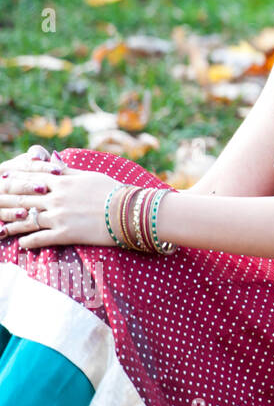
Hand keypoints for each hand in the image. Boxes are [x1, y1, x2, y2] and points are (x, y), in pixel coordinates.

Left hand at [0, 146, 121, 248]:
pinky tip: (21, 244)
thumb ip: (68, 170)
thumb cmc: (113, 191)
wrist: (129, 212)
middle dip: (4, 199)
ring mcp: (58, 216)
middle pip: (22, 197)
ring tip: (0, 227)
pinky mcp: (65, 233)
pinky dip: (28, 241)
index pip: (31, 177)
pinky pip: (39, 238)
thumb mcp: (89, 175)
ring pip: (26, 219)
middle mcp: (56, 198)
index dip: (14, 177)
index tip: (2, 177)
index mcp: (62, 181)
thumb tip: (53, 161)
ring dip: (10, 223)